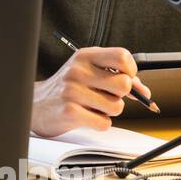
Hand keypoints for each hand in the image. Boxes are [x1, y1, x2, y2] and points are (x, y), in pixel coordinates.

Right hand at [32, 46, 154, 136]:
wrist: (36, 104)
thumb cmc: (67, 88)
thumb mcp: (89, 72)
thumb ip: (117, 77)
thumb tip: (144, 92)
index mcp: (85, 56)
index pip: (122, 56)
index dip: (131, 71)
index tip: (126, 78)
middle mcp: (78, 70)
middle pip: (124, 84)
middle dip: (121, 95)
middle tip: (108, 95)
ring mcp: (73, 91)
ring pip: (117, 107)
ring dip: (109, 111)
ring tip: (93, 106)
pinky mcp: (70, 112)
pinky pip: (104, 122)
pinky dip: (100, 123)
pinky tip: (87, 116)